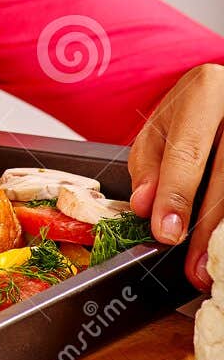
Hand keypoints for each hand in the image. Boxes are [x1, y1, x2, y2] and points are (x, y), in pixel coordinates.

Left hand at [127, 63, 223, 291]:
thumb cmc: (197, 112)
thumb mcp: (163, 125)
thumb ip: (149, 163)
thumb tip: (144, 204)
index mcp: (206, 93)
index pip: (187, 151)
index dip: (176, 195)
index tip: (166, 232)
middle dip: (207, 225)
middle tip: (194, 264)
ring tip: (210, 266)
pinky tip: (223, 244)